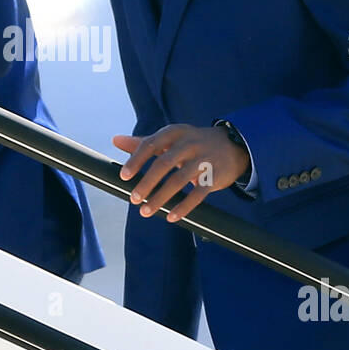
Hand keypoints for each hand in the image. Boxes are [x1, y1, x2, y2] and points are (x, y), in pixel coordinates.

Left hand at [113, 124, 249, 222]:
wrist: (233, 145)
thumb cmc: (192, 144)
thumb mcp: (171, 139)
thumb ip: (144, 142)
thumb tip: (115, 140)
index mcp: (175, 133)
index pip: (151, 144)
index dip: (136, 161)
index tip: (124, 177)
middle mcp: (189, 144)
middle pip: (164, 163)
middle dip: (147, 183)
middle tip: (133, 198)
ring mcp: (204, 159)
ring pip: (179, 180)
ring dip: (161, 198)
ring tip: (146, 211)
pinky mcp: (215, 176)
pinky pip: (198, 193)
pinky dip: (184, 207)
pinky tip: (171, 217)